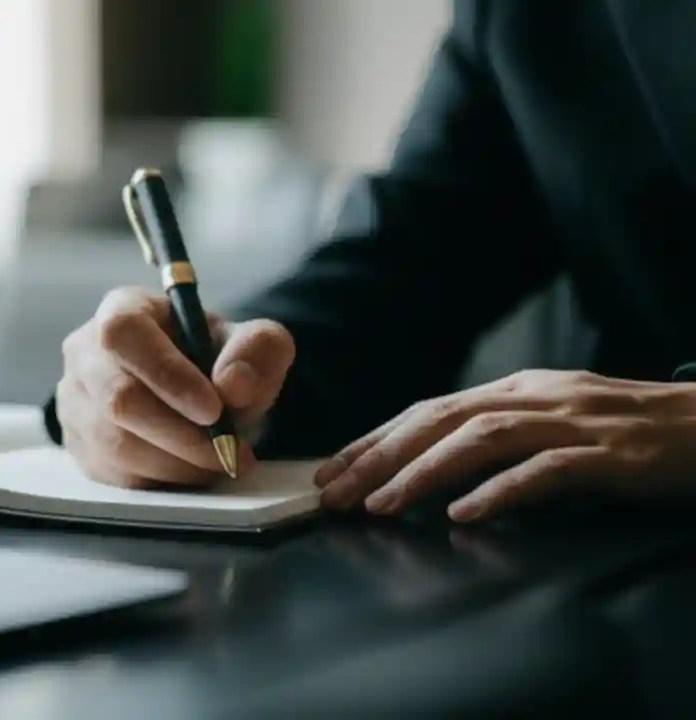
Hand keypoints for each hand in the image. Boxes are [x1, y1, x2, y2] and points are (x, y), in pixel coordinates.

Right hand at [56, 287, 294, 487]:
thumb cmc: (214, 359)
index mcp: (122, 309)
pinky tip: (190, 469)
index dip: (166, 374)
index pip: (124, 335)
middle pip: (117, 399)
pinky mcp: (77, 445)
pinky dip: (160, 481)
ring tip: (218, 462)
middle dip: (180, 435)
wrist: (193, 391)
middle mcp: (85, 353)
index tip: (214, 410)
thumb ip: (257, 351)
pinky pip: (114, 474)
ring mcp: (74, 402)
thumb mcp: (252, 342)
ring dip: (176, 463)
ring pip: (116, 445)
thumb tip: (233, 385)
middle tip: (228, 450)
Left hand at [314, 369, 695, 521]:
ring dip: (424, 473)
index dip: (376, 438)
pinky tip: (464, 514)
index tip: (332, 469)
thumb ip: (499, 437)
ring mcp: (575, 422)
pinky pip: (546, 471)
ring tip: (383, 506)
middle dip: (380, 456)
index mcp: (518, 389)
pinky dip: (500, 492)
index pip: (429, 410)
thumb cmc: (628, 433)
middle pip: (442, 420)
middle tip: (335, 492)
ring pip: (482, 439)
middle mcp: (537, 397)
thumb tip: (429, 467)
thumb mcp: (554, 423)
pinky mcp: (612, 455)